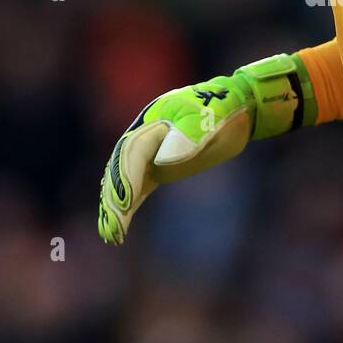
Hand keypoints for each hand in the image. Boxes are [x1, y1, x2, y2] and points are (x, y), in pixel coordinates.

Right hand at [98, 52, 315, 245]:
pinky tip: (119, 228)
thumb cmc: (221, 109)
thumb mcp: (208, 118)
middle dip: (115, 199)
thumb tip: (163, 160)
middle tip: (113, 230)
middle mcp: (143, 138)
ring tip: (110, 236)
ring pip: (123, 181)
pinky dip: (127, 207)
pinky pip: (136, 187)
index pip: (133, 153)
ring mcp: (148, 153)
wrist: (232, 106)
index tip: (125, 204)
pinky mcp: (156, 168)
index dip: (126, 179)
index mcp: (152, 122)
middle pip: (120, 170)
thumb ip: (188, 135)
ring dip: (114, 208)